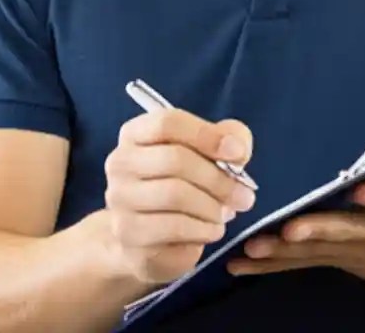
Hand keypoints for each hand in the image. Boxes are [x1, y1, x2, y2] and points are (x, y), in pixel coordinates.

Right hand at [104, 108, 256, 283]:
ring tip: (226, 214)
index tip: (238, 153)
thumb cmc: (180, 188)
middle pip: (174, 159)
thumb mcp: (205, 157)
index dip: (207, 135)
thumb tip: (237, 147)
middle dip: (218, 179)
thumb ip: (227, 139)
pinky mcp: (128, 233)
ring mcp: (120, 199)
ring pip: (175, 195)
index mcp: (135, 134)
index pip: (167, 123)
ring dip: (212, 207)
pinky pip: (174, 227)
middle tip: (245, 196)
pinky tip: (212, 230)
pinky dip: (204, 229)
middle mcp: (120, 163)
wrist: (145, 240)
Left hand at [227, 113, 364, 300]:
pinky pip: (299, 264)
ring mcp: (356, 251)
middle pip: (345, 232)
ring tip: (249, 246)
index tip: (361, 189)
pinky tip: (236, 264)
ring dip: (282, 250)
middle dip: (316, 231)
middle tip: (289, 228)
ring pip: (315, 252)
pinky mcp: (337, 260)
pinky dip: (268, 265)